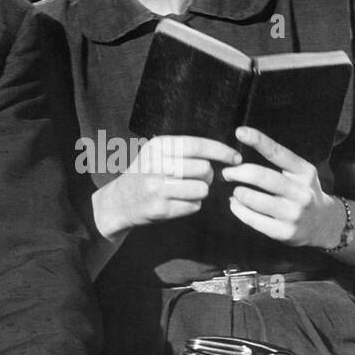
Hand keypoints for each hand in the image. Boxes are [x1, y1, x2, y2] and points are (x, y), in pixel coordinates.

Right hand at [92, 135, 241, 237]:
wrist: (118, 201)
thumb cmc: (146, 174)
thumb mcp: (157, 153)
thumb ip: (184, 150)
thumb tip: (225, 153)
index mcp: (158, 146)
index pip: (198, 145)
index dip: (222, 151)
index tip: (236, 158)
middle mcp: (156, 164)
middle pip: (204, 169)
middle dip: (208, 176)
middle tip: (200, 179)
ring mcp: (157, 188)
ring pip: (201, 189)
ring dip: (201, 192)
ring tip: (188, 190)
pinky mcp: (160, 209)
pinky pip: (193, 206)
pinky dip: (192, 205)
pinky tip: (179, 202)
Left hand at [221, 126, 344, 247]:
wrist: (324, 224)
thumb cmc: (302, 192)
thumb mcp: (299, 172)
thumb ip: (278, 161)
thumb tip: (241, 150)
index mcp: (305, 172)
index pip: (279, 153)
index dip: (259, 140)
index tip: (240, 131)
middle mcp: (302, 192)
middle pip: (262, 177)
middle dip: (238, 172)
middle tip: (226, 172)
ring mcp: (294, 214)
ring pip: (255, 200)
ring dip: (238, 193)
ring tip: (234, 191)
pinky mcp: (284, 232)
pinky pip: (253, 220)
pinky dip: (239, 210)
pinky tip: (235, 205)